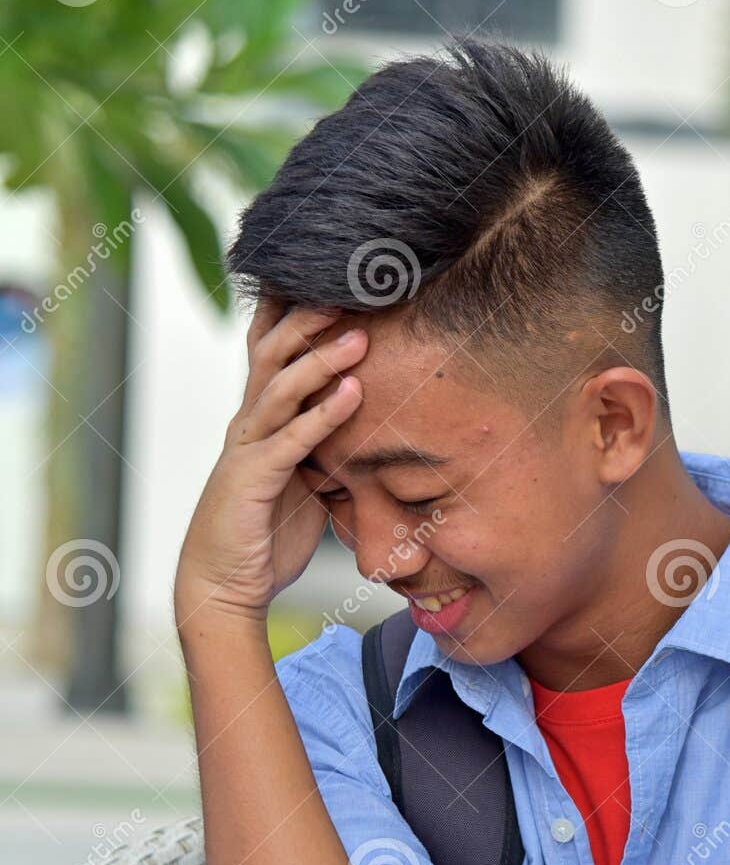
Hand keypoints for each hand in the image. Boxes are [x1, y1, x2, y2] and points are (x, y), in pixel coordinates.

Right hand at [175, 299, 368, 629]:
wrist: (225, 584)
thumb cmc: (266, 534)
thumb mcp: (305, 479)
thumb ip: (325, 446)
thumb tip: (370, 425)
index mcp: (260, 418)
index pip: (271, 352)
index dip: (292, 314)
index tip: (332, 281)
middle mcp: (249, 422)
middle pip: (272, 354)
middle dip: (309, 320)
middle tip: (349, 290)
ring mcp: (248, 447)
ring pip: (280, 387)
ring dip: (322, 360)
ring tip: (360, 337)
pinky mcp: (253, 478)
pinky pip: (292, 439)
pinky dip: (324, 415)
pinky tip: (354, 394)